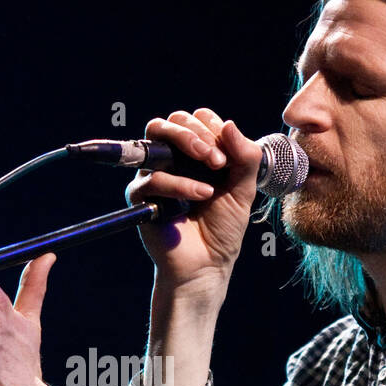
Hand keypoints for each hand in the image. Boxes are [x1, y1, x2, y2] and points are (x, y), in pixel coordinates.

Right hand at [125, 108, 261, 303]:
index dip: (212, 128)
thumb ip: (245, 157)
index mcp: (195, 154)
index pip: (196, 119)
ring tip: (214, 171)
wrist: (207, 265)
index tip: (228, 155)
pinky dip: (181, 183)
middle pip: (172, 121)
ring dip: (188, 144)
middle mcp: (172, 159)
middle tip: (218, 159)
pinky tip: (202, 195)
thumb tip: (228, 124)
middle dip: (197, 132)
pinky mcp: (141, 196)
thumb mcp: (243, 189)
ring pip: (156, 135)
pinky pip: (154, 176)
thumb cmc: (223, 229)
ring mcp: (154, 174)